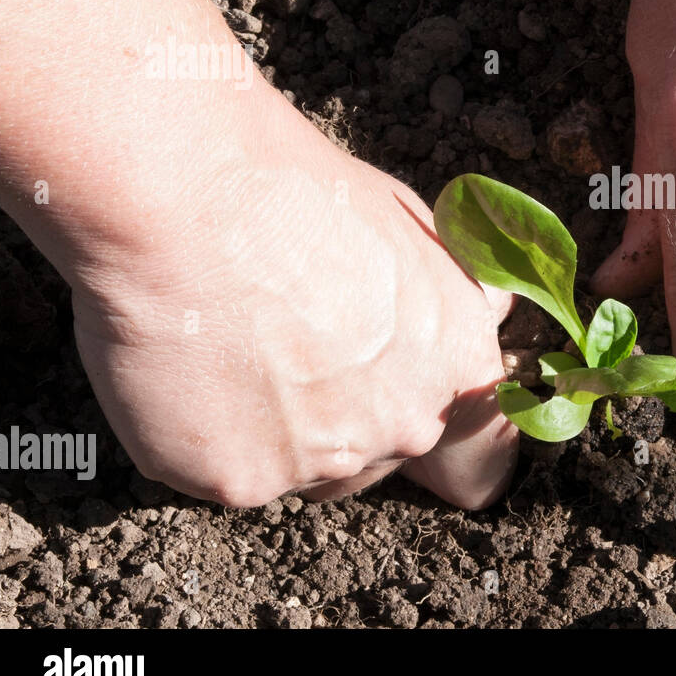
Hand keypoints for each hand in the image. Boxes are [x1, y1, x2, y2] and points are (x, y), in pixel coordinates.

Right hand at [70, 107, 516, 508]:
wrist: (195, 197)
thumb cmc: (301, 192)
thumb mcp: (416, 226)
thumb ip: (450, 293)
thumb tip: (490, 311)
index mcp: (461, 361)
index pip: (445, 414)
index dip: (391, 386)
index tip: (348, 359)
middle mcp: (410, 425)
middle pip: (371, 449)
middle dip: (329, 412)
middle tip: (272, 343)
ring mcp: (330, 461)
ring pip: (296, 468)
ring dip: (266, 429)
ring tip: (224, 349)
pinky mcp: (244, 483)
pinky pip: (222, 473)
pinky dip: (200, 435)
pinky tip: (185, 371)